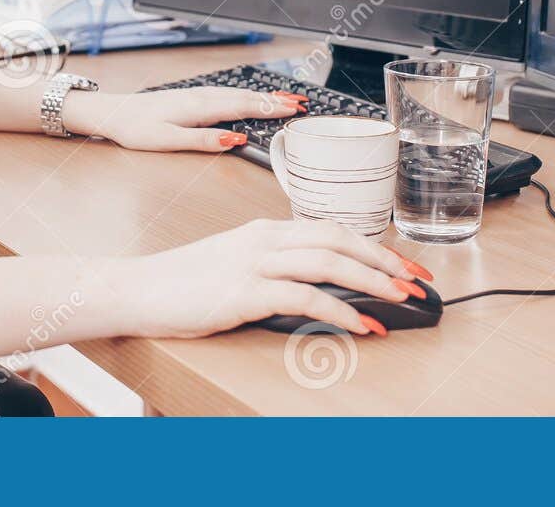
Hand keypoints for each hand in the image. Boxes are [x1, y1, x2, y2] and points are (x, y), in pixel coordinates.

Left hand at [70, 87, 306, 152]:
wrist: (114, 112)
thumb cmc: (137, 128)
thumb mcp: (168, 141)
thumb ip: (203, 141)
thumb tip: (234, 140)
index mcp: (200, 108)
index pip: (243, 106)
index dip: (271, 108)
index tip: (294, 108)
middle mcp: (202, 97)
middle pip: (246, 97)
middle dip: (274, 99)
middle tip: (302, 102)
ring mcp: (198, 94)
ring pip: (238, 93)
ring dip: (263, 95)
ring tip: (286, 98)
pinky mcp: (193, 96)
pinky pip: (227, 93)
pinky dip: (246, 95)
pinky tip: (252, 97)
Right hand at [117, 218, 433, 337]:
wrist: (136, 290)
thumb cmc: (182, 283)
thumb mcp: (235, 266)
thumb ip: (275, 270)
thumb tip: (320, 290)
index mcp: (265, 230)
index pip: (333, 229)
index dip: (375, 246)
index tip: (405, 265)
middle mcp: (264, 238)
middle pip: (340, 238)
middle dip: (386, 259)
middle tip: (419, 280)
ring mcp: (253, 262)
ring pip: (329, 261)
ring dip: (372, 281)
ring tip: (401, 300)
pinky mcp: (243, 291)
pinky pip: (303, 296)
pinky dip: (339, 310)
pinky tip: (359, 324)